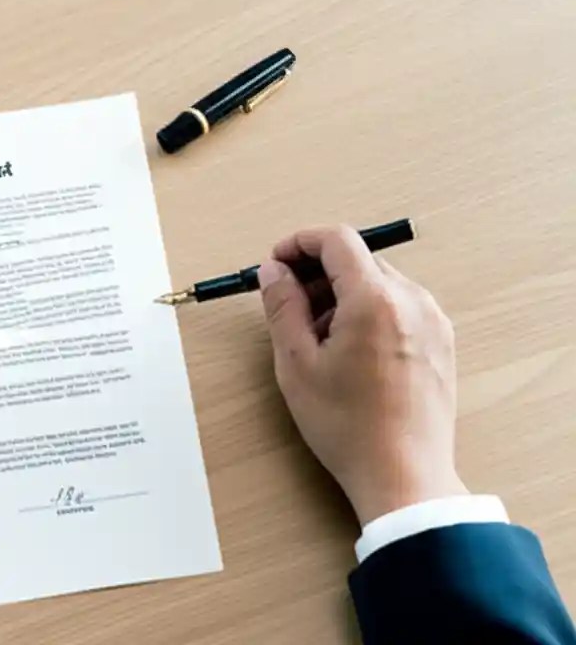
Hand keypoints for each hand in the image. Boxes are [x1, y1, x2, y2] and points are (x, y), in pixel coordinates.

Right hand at [257, 225, 464, 524]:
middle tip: (289, 307)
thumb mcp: (296, 363)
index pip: (336, 240)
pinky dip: (369, 312)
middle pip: (359, 260)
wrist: (403, 474)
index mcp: (375, 300)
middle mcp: (412, 301)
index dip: (300, 243)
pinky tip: (350, 351)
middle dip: (318, 274)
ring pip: (379, 282)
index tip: (278, 263)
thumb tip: (274, 271)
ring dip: (343, 295)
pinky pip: (400, 306)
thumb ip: (282, 306)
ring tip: (319, 338)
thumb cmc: (348, 426)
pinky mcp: (441, 341)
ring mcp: (433, 320)